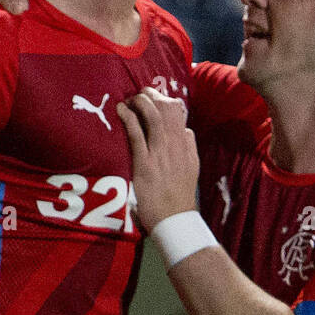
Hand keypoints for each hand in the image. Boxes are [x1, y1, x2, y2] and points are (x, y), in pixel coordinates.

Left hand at [117, 87, 198, 233]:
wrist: (175, 219)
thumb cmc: (179, 196)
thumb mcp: (192, 167)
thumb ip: (190, 147)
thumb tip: (186, 130)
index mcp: (186, 145)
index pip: (178, 112)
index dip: (164, 100)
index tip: (153, 98)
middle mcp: (175, 145)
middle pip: (166, 108)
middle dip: (150, 95)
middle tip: (138, 95)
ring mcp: (160, 154)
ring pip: (153, 116)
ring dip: (140, 102)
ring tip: (130, 100)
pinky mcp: (145, 164)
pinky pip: (137, 134)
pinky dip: (129, 118)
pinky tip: (121, 110)